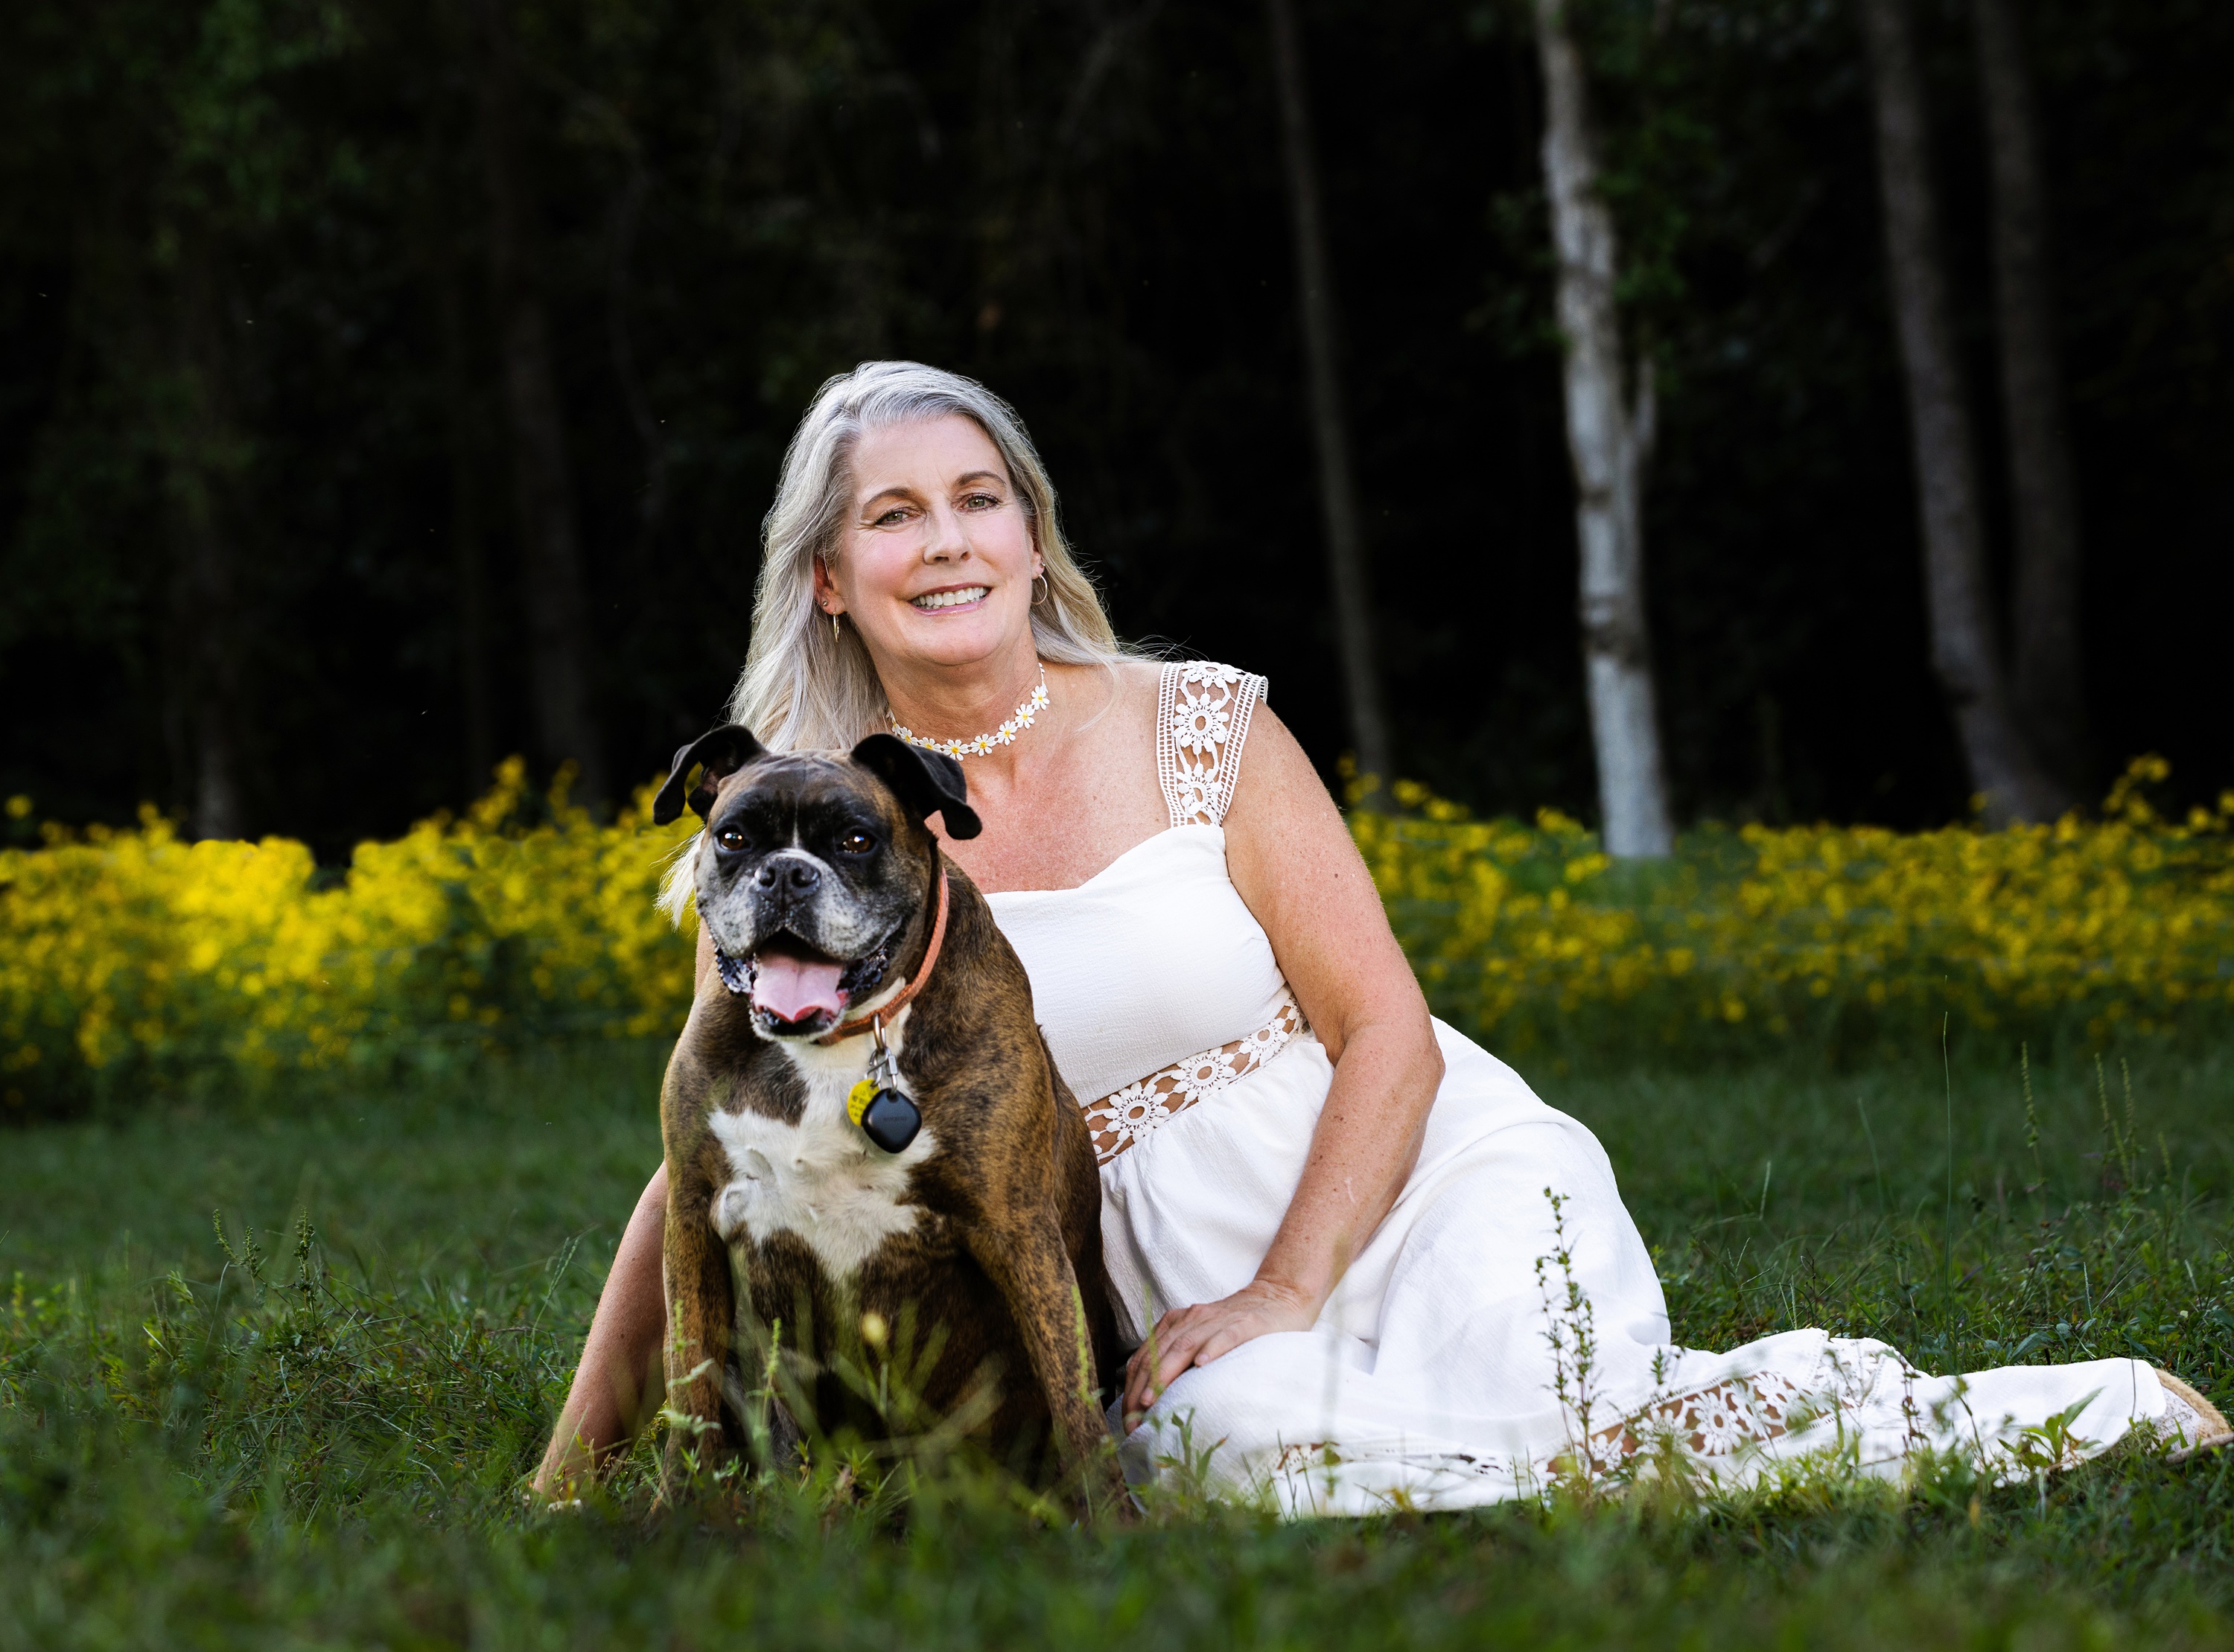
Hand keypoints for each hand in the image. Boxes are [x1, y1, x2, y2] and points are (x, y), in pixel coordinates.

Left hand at [1123, 1277, 1318, 1429]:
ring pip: (1185, 1344)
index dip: (1132, 1387)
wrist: (1279, 1297)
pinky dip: (1212, 1348)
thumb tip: (1153, 1403)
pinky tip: (1202, 1365)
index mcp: (1177, 1324)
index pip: (1145, 1357)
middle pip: (1159, 1353)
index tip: (1127, 1418)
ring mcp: (1219, 1320)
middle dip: (1142, 1388)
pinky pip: (1226, 1336)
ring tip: (1153, 1399)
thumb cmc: (1236, 1328)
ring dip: (1165, 1372)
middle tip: (1135, 1419)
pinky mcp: (1246, 1324)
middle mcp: (1192, 1319)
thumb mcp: (1202, 1340)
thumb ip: (1179, 1361)